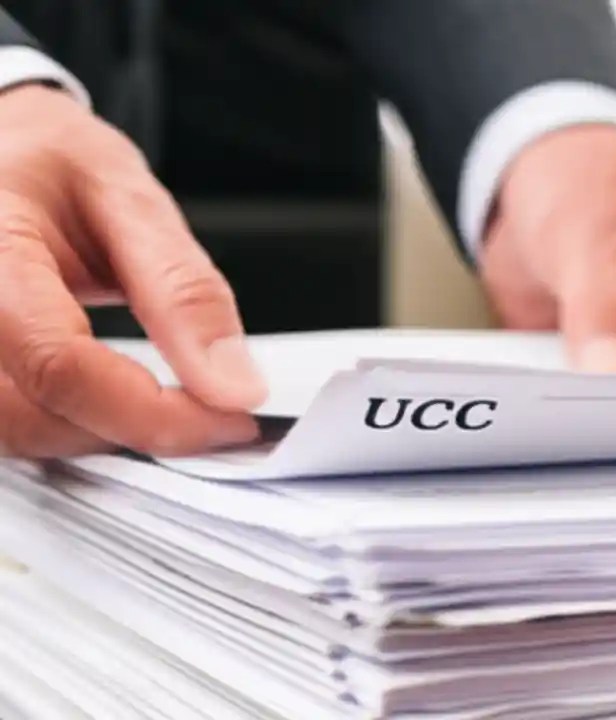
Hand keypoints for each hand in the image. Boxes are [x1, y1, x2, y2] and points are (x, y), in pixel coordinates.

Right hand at [0, 84, 263, 458]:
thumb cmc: (47, 163)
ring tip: (168, 403)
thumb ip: (181, 291)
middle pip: (29, 415)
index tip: (231, 420)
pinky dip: (69, 428)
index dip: (151, 413)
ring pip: (12, 435)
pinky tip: (115, 404)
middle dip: (131, 429)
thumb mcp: (128, 197)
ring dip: (99, 436)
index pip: (58, 363)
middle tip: (210, 415)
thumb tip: (233, 385)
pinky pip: (5, 427)